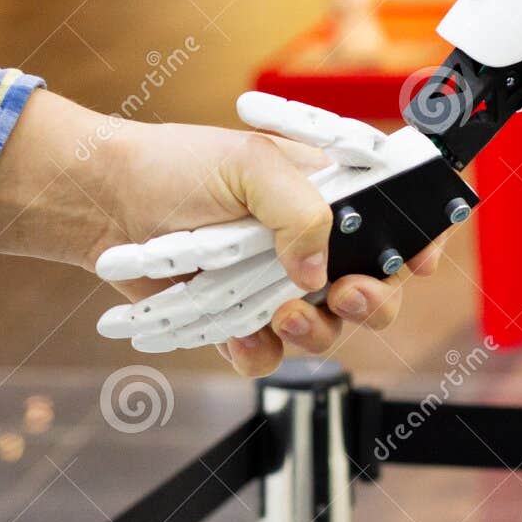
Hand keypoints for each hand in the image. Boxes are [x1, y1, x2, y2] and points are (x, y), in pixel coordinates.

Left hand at [0, 90, 444, 375]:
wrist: (103, 205)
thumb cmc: (174, 166)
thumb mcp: (247, 164)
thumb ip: (300, 209)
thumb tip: (319, 272)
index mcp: (329, 193)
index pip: (396, 220)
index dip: (419, 242)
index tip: (419, 260)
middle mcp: (311, 244)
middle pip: (376, 289)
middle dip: (374, 301)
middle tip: (348, 295)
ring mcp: (276, 287)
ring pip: (328, 331)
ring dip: (315, 332)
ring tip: (279, 312)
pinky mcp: (239, 323)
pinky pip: (268, 357)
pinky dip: (256, 351)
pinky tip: (236, 332)